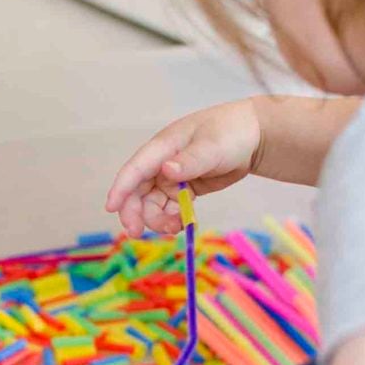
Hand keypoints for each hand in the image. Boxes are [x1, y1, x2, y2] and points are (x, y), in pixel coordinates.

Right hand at [105, 98, 261, 237]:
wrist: (254, 137)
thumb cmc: (231, 132)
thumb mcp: (211, 146)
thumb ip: (189, 161)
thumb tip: (166, 171)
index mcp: (162, 147)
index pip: (135, 169)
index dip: (120, 189)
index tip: (110, 208)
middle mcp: (161, 163)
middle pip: (138, 191)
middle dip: (135, 212)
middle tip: (137, 233)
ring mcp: (172, 177)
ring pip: (153, 204)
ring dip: (157, 219)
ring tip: (175, 228)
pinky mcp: (184, 188)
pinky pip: (170, 208)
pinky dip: (172, 218)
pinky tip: (182, 224)